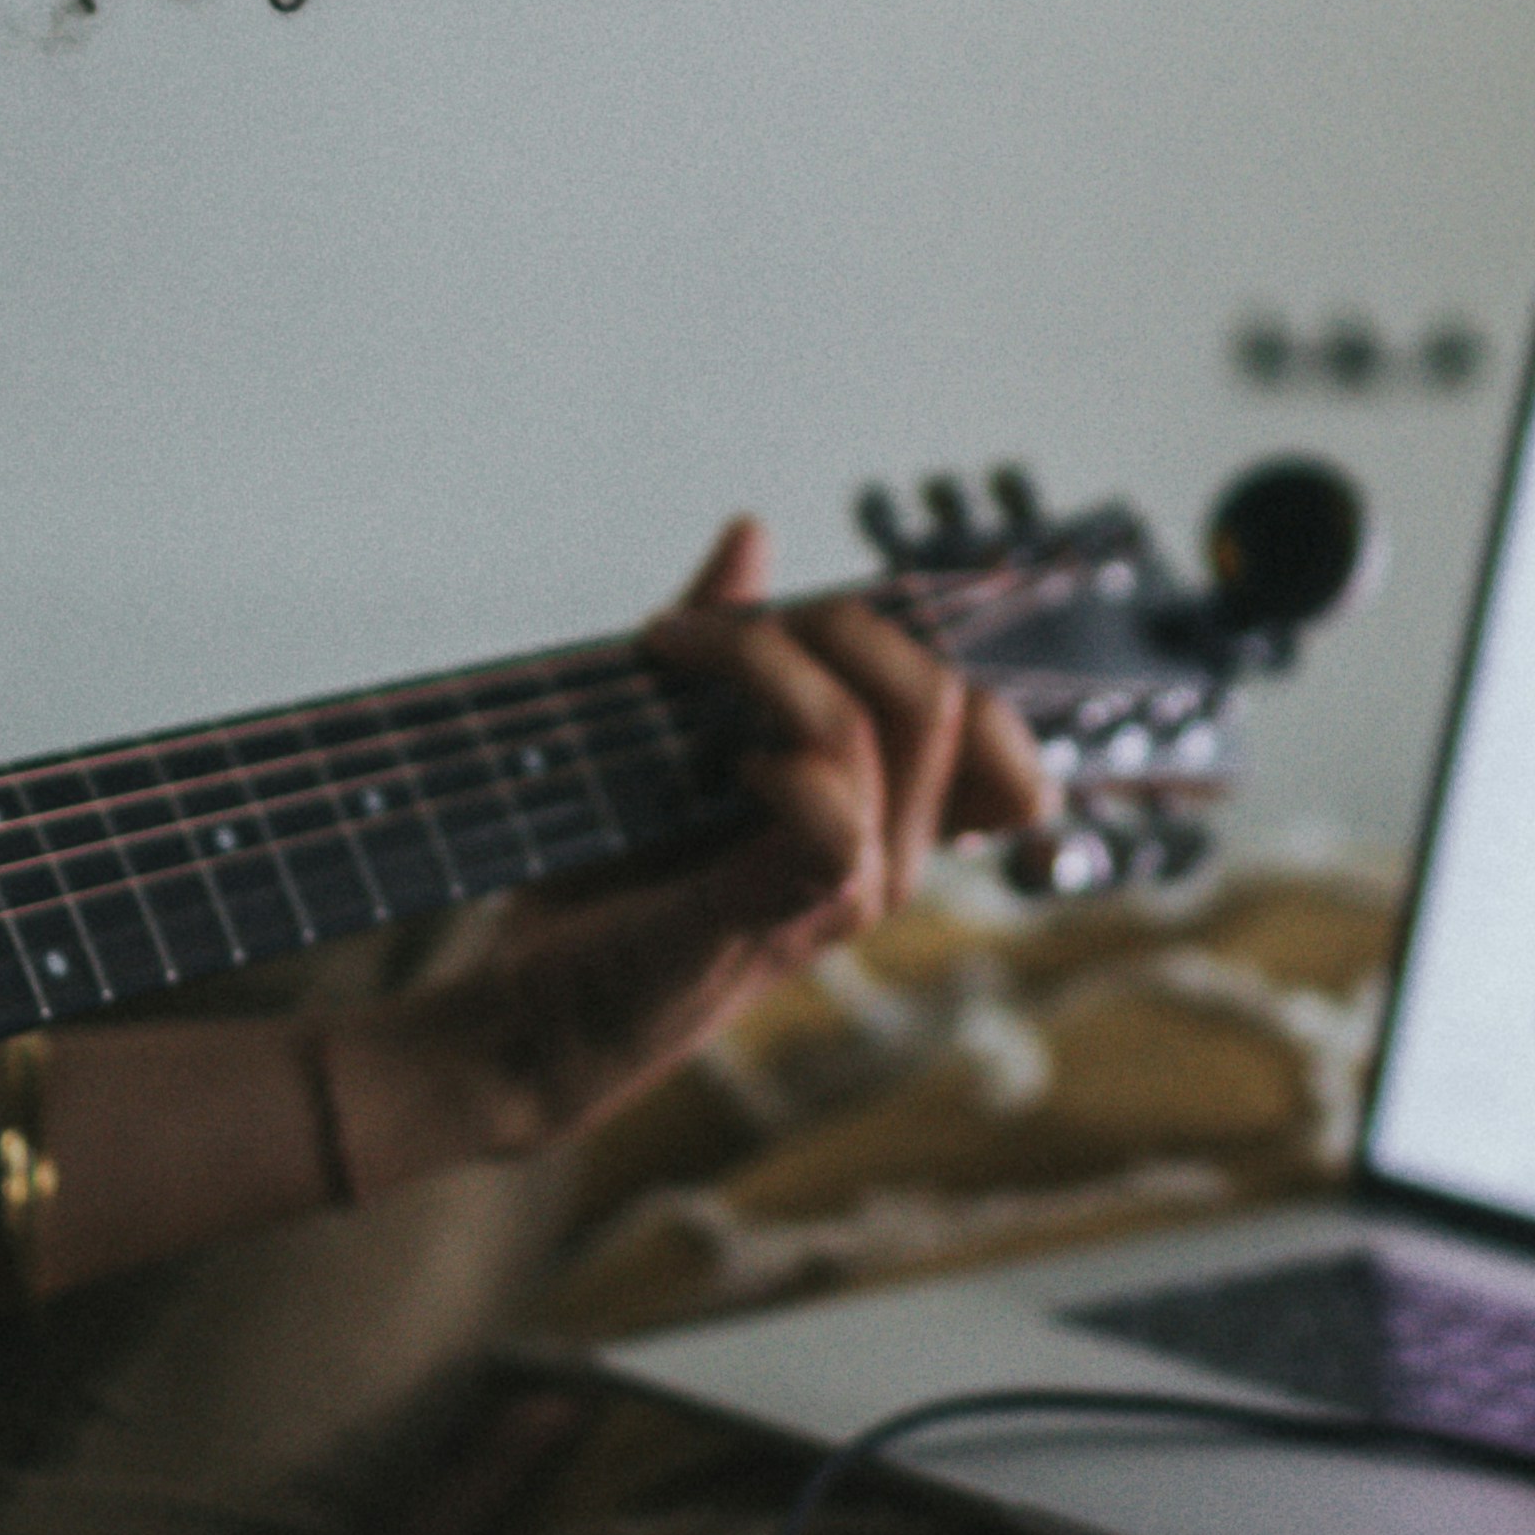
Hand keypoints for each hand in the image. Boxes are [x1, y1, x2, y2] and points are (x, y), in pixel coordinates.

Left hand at [358, 518, 1054, 1177]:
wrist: (537, 1000)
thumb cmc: (612, 880)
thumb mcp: (674, 737)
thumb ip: (729, 643)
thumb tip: (753, 534)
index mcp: (887, 816)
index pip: (997, 733)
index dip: (934, 649)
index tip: (810, 619)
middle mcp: (892, 856)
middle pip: (943, 697)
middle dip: (833, 624)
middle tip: (705, 631)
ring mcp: (844, 892)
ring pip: (880, 730)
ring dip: (766, 663)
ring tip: (672, 657)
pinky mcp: (775, 916)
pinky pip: (833, 818)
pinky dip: (778, 763)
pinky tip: (717, 765)